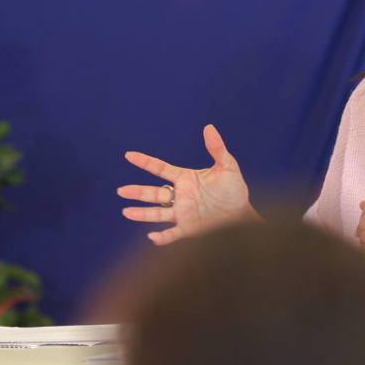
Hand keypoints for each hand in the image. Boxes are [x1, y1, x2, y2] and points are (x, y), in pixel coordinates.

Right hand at [118, 124, 256, 244]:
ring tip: (127, 212)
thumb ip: (217, 149)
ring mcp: (182, 213)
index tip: (129, 155)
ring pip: (158, 214)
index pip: (161, 169)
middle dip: (138, 192)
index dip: (145, 162)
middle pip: (154, 194)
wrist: (242, 212)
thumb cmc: (233, 188)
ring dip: (143, 213)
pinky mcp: (189, 228)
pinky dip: (163, 237)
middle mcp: (179, 196)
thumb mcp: (227, 166)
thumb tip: (209, 127)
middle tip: (122, 191)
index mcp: (185, 179)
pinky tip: (152, 237)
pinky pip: (173, 234)